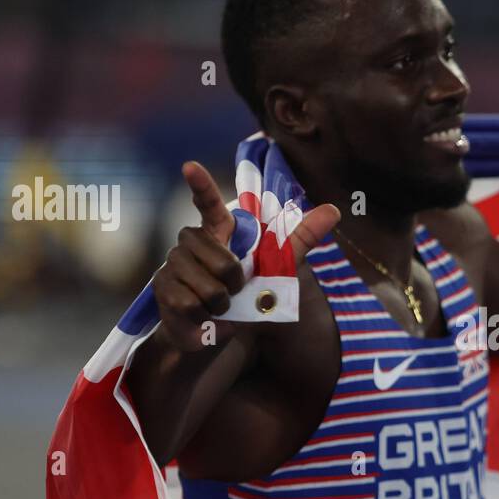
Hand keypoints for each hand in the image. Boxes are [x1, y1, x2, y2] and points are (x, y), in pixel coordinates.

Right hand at [152, 161, 340, 350]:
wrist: (213, 332)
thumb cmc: (245, 294)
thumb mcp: (277, 265)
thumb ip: (301, 238)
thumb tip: (335, 210)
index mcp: (218, 230)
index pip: (207, 203)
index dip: (200, 186)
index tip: (190, 166)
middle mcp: (191, 240)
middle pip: (224, 263)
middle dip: (236, 286)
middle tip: (233, 291)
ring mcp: (173, 263)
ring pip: (209, 287)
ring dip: (221, 305)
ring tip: (215, 305)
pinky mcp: (163, 289)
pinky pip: (192, 304)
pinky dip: (205, 318)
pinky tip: (201, 316)